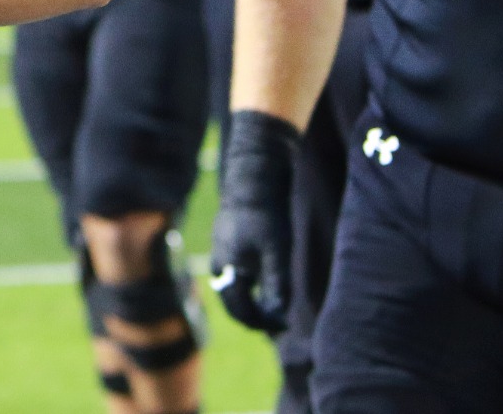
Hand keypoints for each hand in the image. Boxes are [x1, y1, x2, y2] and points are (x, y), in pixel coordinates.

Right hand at [209, 110, 299, 334]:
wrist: (253, 176)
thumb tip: (280, 318)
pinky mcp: (227, 239)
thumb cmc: (267, 214)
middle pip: (232, 300)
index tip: (283, 326)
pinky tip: (266, 278)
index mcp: (227, 267)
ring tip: (273, 305)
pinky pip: (234, 270)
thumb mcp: (277, 252)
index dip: (260, 322)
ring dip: (251, 298)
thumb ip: (278, 286)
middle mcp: (219, 261)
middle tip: (278, 322)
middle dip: (253, 314)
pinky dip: (249, 282)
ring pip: (233, 285)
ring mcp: (220, 248)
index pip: (239, 309)